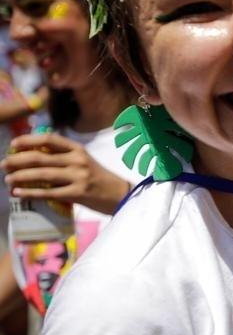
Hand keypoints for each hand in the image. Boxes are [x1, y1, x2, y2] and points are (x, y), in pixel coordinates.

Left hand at [2, 132, 130, 215]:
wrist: (120, 195)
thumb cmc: (99, 178)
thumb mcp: (84, 161)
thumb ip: (63, 157)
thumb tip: (33, 157)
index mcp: (78, 149)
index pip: (49, 139)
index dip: (28, 140)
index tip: (13, 144)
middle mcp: (78, 160)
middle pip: (40, 157)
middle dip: (17, 160)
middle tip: (4, 164)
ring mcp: (78, 177)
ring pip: (42, 174)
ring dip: (20, 176)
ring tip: (8, 179)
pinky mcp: (78, 193)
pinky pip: (49, 192)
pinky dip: (31, 193)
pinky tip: (18, 193)